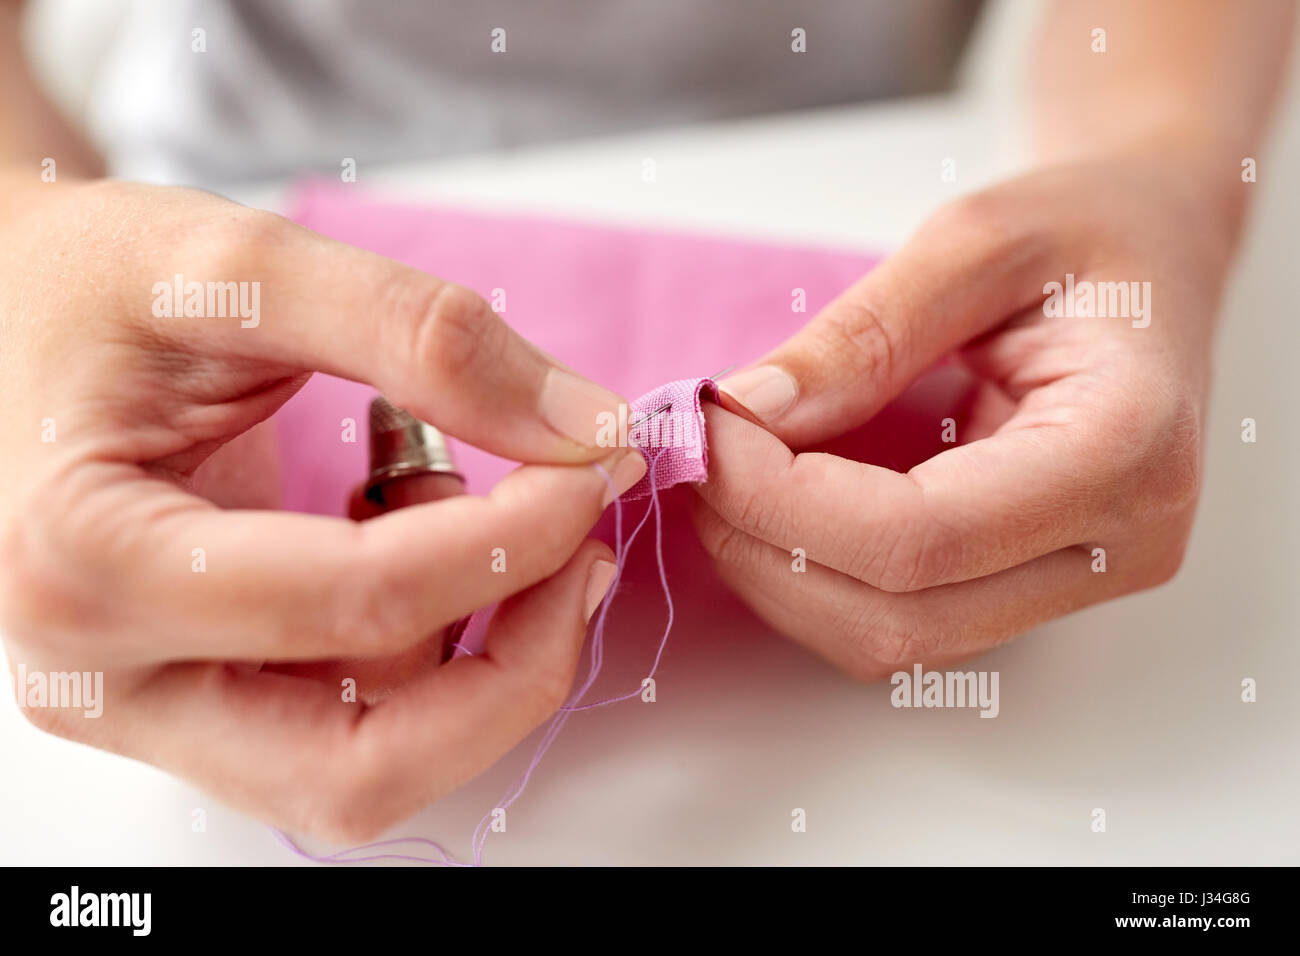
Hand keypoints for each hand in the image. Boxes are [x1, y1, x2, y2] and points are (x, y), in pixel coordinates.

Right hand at [0, 174, 644, 840]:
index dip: (510, 537)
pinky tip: (421, 532)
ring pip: (365, 770)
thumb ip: (416, 333)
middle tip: (581, 553)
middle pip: (362, 765)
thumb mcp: (237, 266)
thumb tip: (581, 425)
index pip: (354, 602)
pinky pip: (350, 725)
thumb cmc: (83, 284)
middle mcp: (108, 677)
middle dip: (512, 669)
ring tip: (479, 511)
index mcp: (89, 562)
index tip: (592, 461)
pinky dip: (431, 651)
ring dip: (476, 667)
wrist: (3, 314)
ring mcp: (151, 704)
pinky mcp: (196, 698)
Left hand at [691, 148, 1235, 678]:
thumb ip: (861, 335)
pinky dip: (815, 575)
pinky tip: (775, 504)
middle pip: (898, 616)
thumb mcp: (975, 240)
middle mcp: (1116, 546)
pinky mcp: (1032, 586)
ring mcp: (1078, 580)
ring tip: (725, 476)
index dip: (783, 499)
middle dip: (765, 546)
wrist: (1155, 256)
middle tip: (697, 456)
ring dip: (779, 573)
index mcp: (1126, 450)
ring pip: (891, 639)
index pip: (920, 537)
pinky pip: (901, 620)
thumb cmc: (1087, 232)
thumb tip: (744, 414)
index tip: (704, 428)